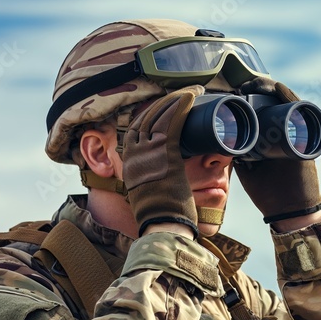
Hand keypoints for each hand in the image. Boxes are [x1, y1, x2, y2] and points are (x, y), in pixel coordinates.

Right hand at [122, 85, 204, 237]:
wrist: (163, 227)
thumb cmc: (164, 217)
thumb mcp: (151, 196)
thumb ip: (155, 182)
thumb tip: (166, 178)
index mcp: (129, 166)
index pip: (135, 131)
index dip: (149, 115)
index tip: (163, 106)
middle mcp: (134, 157)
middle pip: (146, 119)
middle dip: (164, 103)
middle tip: (181, 94)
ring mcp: (148, 155)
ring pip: (159, 118)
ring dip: (176, 101)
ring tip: (190, 92)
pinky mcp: (164, 155)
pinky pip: (171, 124)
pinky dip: (181, 107)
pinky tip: (191, 97)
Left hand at [234, 78, 320, 224]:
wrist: (291, 210)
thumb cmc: (269, 193)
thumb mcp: (248, 169)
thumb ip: (239, 153)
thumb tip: (221, 140)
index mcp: (270, 138)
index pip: (262, 109)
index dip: (250, 97)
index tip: (235, 91)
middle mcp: (285, 132)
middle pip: (274, 101)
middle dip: (259, 89)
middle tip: (243, 85)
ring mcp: (297, 133)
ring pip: (287, 101)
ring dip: (271, 88)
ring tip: (256, 84)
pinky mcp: (305, 138)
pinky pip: (301, 111)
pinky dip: (289, 97)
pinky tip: (277, 88)